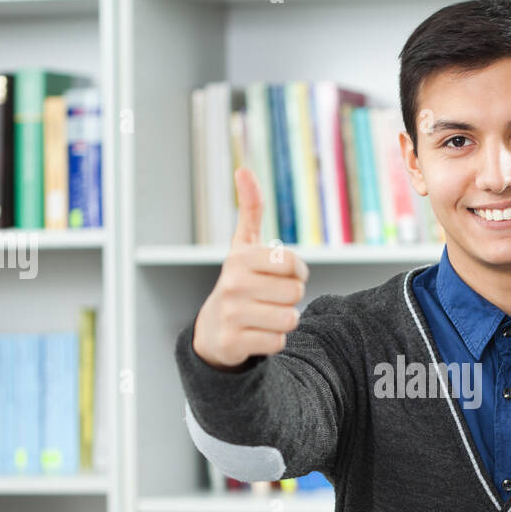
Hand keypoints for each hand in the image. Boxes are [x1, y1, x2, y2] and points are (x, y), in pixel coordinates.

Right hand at [192, 167, 309, 371]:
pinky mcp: (234, 342)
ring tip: (265, 315)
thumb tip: (243, 169)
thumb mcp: (242, 246)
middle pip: (295, 293)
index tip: (284, 275)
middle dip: (290, 298)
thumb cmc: (239, 281)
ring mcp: (231, 314)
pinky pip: (278, 342)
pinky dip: (273, 341)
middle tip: (271, 298)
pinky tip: (257, 333)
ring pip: (289, 319)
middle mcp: (232, 284)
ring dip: (284, 320)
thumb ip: (249, 209)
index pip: (293, 264)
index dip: (297, 272)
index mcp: (240, 258)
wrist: (213, 330)